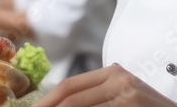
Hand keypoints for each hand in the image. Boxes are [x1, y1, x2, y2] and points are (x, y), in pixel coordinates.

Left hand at [35, 65, 176, 106]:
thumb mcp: (122, 98)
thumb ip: (95, 99)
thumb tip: (56, 105)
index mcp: (113, 73)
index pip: (69, 86)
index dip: (46, 102)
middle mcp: (118, 79)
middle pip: (70, 97)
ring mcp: (125, 94)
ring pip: (79, 106)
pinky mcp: (129, 106)